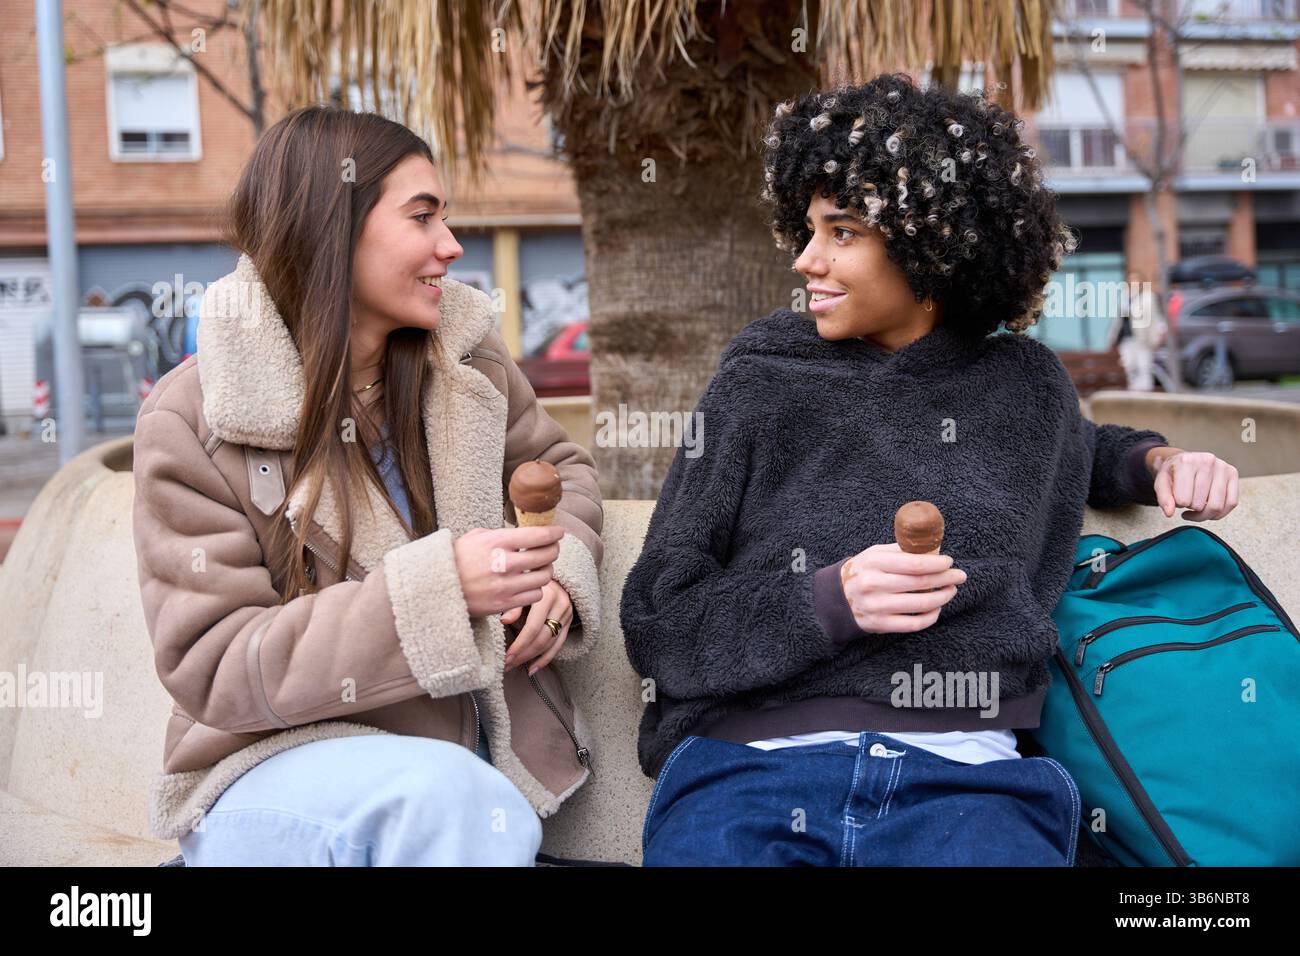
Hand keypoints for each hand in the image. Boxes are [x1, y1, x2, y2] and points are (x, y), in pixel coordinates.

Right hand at [452, 525, 563, 618]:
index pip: (537, 535)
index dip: (554, 533)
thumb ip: (501, 534)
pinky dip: (536, 589)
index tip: (559, 533)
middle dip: (554, 550)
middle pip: (546, 556)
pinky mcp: (503, 604)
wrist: (436, 587)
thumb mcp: (476, 537)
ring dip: (546, 571)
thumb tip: (527, 532)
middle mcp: (502, 563)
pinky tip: (530, 584)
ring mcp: (504, 585)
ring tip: (541, 567)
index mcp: (496, 542)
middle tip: (552, 549)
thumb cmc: (457, 558)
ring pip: (544, 577)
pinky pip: (534, 596)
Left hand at [502, 580, 572, 675]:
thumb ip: (513, 605)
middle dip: (523, 654)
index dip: (520, 644)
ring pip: (550, 644)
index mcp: (547, 594)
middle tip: (507, 664)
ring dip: (531, 658)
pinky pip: (558, 645)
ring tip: (515, 666)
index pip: (533, 627)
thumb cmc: (528, 582)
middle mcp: (560, 604)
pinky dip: (545, 659)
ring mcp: (567, 614)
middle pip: (542, 638)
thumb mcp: (521, 589)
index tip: (506, 657)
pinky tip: (532, 669)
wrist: (550, 573)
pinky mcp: (569, 622)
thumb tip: (504, 621)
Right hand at [839, 543, 966, 633]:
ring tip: (951, 590)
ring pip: (921, 604)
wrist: (837, 599)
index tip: (949, 562)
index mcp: (874, 563)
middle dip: (946, 578)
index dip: (937, 564)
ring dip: (943, 597)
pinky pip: (914, 623)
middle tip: (960, 576)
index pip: (914, 563)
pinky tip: (936, 609)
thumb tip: (932, 549)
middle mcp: (874, 584)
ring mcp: (877, 606)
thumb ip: (900, 550)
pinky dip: (931, 617)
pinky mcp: (880, 624)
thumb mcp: (874, 554)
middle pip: (921, 582)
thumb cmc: (862, 572)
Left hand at [1149, 449, 1238, 520]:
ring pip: (1217, 506)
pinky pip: (1231, 503)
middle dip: (1191, 508)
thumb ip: (1163, 498)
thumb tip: (1170, 513)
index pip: (1183, 500)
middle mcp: (1207, 461)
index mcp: (1186, 462)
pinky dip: (1219, 513)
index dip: (1178, 505)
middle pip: (1200, 505)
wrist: (1184, 461)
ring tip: (1197, 506)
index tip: (1177, 499)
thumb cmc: (1173, 472)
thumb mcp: (1161, 483)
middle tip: (1187, 501)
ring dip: (1205, 513)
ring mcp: (1222, 467)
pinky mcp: (1233, 473)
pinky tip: (1209, 510)